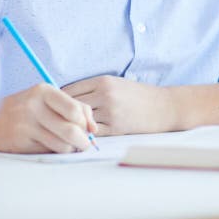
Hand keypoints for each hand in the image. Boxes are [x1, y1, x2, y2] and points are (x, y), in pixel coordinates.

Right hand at [0, 83, 96, 153]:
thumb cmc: (30, 107)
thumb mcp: (50, 98)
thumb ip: (76, 108)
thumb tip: (94, 130)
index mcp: (44, 92)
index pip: (74, 109)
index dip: (85, 122)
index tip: (88, 128)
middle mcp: (33, 107)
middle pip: (71, 130)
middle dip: (83, 141)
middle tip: (85, 144)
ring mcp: (25, 126)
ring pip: (62, 145)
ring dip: (71, 149)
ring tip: (70, 145)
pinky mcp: (20, 143)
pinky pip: (48, 152)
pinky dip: (55, 152)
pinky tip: (52, 146)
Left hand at [63, 77, 218, 134]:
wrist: (164, 106)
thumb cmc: (139, 95)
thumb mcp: (116, 83)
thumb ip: (93, 89)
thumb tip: (66, 97)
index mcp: (103, 81)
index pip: (68, 90)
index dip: (58, 100)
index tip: (54, 107)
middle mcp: (105, 94)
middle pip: (70, 105)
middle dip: (61, 114)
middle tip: (54, 121)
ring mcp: (110, 112)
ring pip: (79, 121)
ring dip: (72, 127)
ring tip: (65, 131)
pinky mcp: (116, 127)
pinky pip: (91, 133)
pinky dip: (84, 135)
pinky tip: (81, 137)